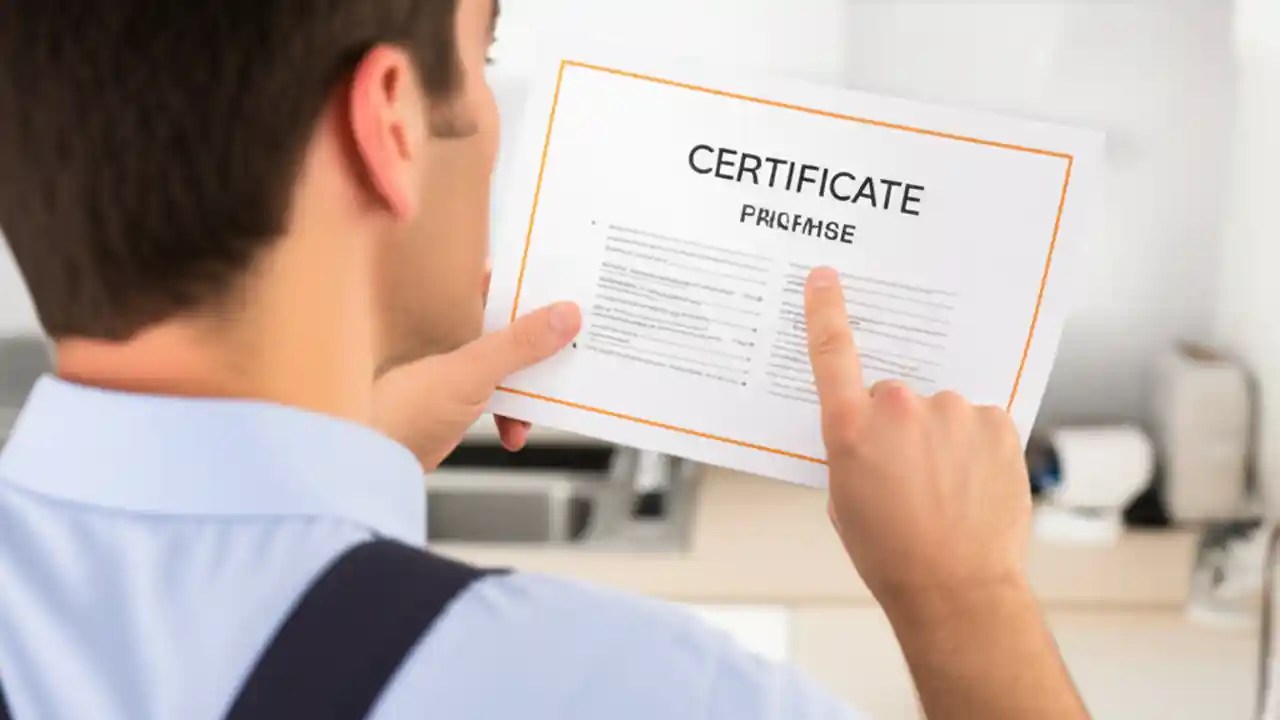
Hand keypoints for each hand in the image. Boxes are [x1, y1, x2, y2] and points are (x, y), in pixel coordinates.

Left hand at [373, 302, 581, 469]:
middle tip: (571, 345)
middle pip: (510, 328)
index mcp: (446, 314)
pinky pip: (498, 400)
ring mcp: (456, 371)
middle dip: (540, 343)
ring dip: (528, 388)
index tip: (563, 290)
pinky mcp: (458, 404)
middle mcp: (451, 337)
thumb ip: (520, 344)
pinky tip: (512, 434)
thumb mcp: (472, 372)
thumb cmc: (400, 409)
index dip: (528, 286)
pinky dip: (511, 417)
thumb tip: (565, 314)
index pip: (493, 284)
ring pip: (508, 368)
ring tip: (541, 404)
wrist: (372, 461)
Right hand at [803, 267, 1031, 611]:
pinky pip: (978, 422)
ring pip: (940, 411)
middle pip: (893, 396)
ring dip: (941, 436)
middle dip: (898, 425)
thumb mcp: (843, 499)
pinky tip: (971, 483)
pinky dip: (974, 446)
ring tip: (944, 488)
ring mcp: (951, 413)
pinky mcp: (994, 422)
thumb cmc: (892, 553)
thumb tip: (869, 432)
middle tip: (906, 474)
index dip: (825, 310)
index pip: (831, 352)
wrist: (956, 588)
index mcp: (850, 428)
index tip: (825, 278)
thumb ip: (851, 450)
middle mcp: (898, 409)